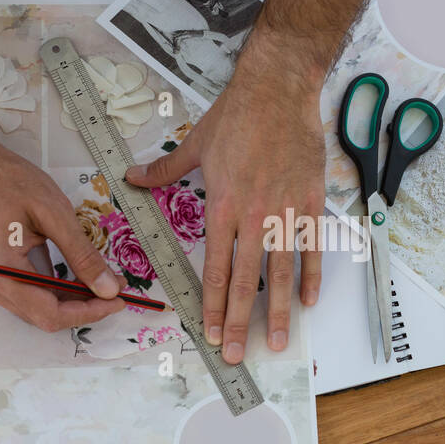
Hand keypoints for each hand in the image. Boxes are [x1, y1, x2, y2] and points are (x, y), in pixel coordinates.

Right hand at [0, 140, 126, 331]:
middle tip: (115, 288)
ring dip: (73, 298)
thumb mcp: (54, 214)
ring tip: (103, 280)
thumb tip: (107, 289)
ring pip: (39, 307)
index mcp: (0, 273)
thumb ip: (82, 255)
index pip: (51, 313)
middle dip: (85, 305)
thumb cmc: (8, 182)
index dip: (89, 312)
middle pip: (45, 314)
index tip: (118, 300)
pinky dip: (57, 289)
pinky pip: (30, 293)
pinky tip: (79, 276)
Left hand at [125, 43, 324, 363]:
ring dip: (280, 311)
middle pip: (246, 281)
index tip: (209, 332)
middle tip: (236, 354)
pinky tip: (308, 301)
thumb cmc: (238, 115)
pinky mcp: (311, 202)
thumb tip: (132, 178)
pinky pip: (311, 248)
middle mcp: (254, 215)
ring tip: (279, 341)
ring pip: (281, 272)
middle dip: (240, 323)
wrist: (279, 89)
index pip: (214, 269)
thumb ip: (164, 170)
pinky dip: (310, 276)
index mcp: (222, 206)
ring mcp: (286, 211)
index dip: (212, 306)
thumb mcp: (195, 143)